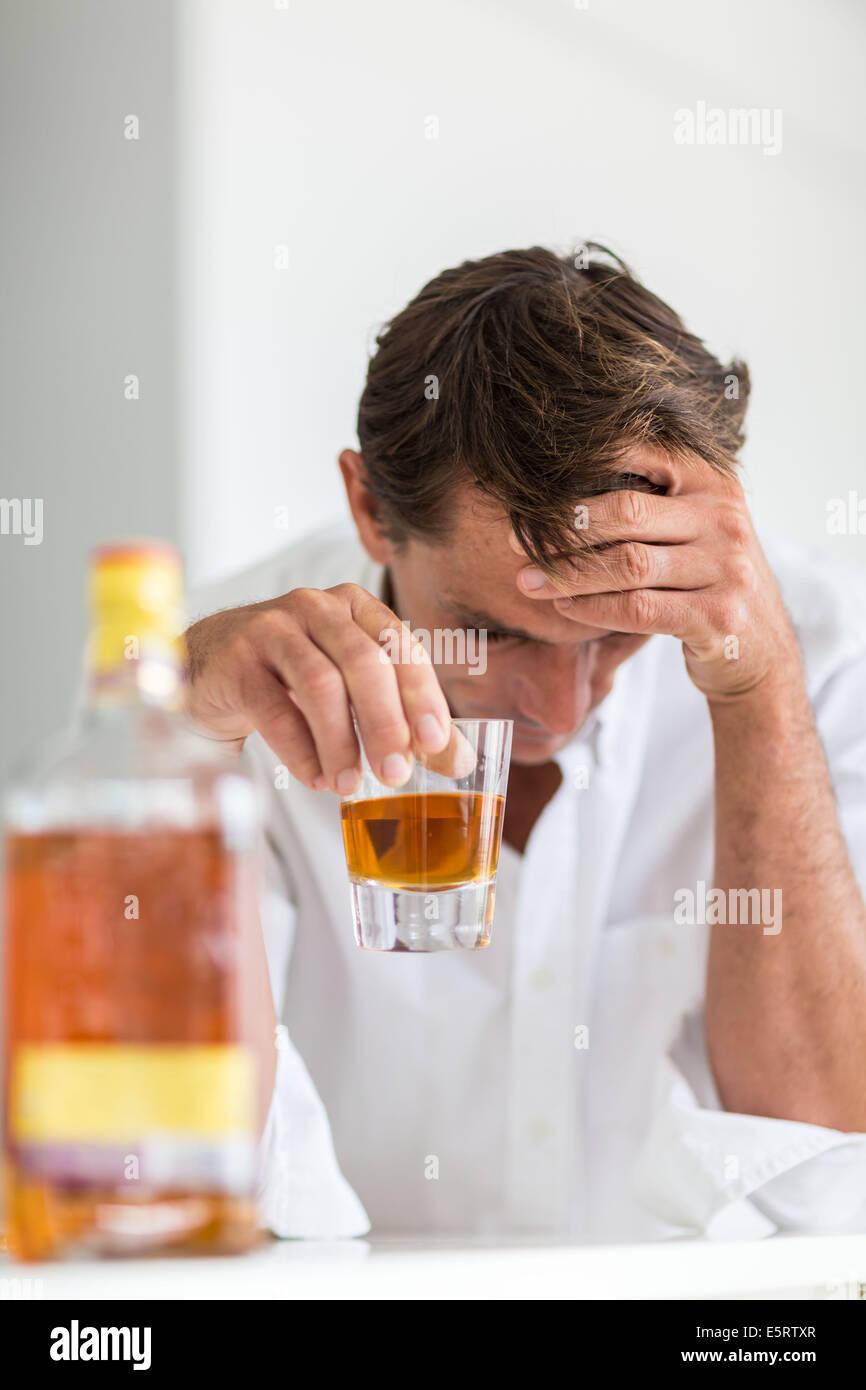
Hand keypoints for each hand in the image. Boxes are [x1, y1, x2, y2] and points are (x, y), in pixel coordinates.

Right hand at [183, 583, 451, 790]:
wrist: (206, 668)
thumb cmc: (289, 678)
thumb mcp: (348, 689)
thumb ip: (400, 719)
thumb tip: (458, 763)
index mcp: (355, 608)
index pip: (400, 647)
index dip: (422, 696)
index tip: (437, 744)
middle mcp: (316, 608)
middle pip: (363, 661)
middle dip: (386, 722)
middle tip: (397, 774)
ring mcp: (272, 629)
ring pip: (320, 684)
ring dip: (341, 742)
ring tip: (351, 784)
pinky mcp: (238, 661)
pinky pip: (275, 709)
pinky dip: (301, 750)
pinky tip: (316, 778)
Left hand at [512, 461, 801, 701]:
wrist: (759, 652)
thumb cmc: (707, 581)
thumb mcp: (695, 528)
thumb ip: (651, 502)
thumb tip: (559, 483)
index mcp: (715, 483)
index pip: (645, 454)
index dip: (587, 460)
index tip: (535, 479)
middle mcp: (726, 518)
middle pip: (627, 511)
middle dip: (565, 527)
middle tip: (517, 540)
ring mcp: (727, 569)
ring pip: (628, 564)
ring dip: (568, 574)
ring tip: (527, 581)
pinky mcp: (717, 617)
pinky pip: (638, 609)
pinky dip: (593, 608)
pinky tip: (564, 606)